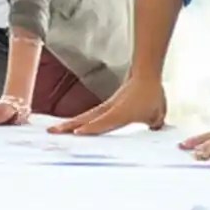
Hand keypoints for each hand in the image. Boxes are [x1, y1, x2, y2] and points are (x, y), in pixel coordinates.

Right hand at [47, 76, 166, 134]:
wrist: (145, 75)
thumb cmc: (151, 95)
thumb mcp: (157, 115)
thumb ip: (153, 127)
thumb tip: (152, 134)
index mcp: (120, 113)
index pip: (103, 122)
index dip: (91, 128)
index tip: (76, 132)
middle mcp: (109, 110)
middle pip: (84, 119)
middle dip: (68, 126)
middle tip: (51, 131)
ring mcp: (105, 107)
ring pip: (84, 117)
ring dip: (68, 124)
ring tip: (54, 130)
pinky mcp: (105, 106)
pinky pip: (89, 116)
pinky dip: (78, 122)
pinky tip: (69, 127)